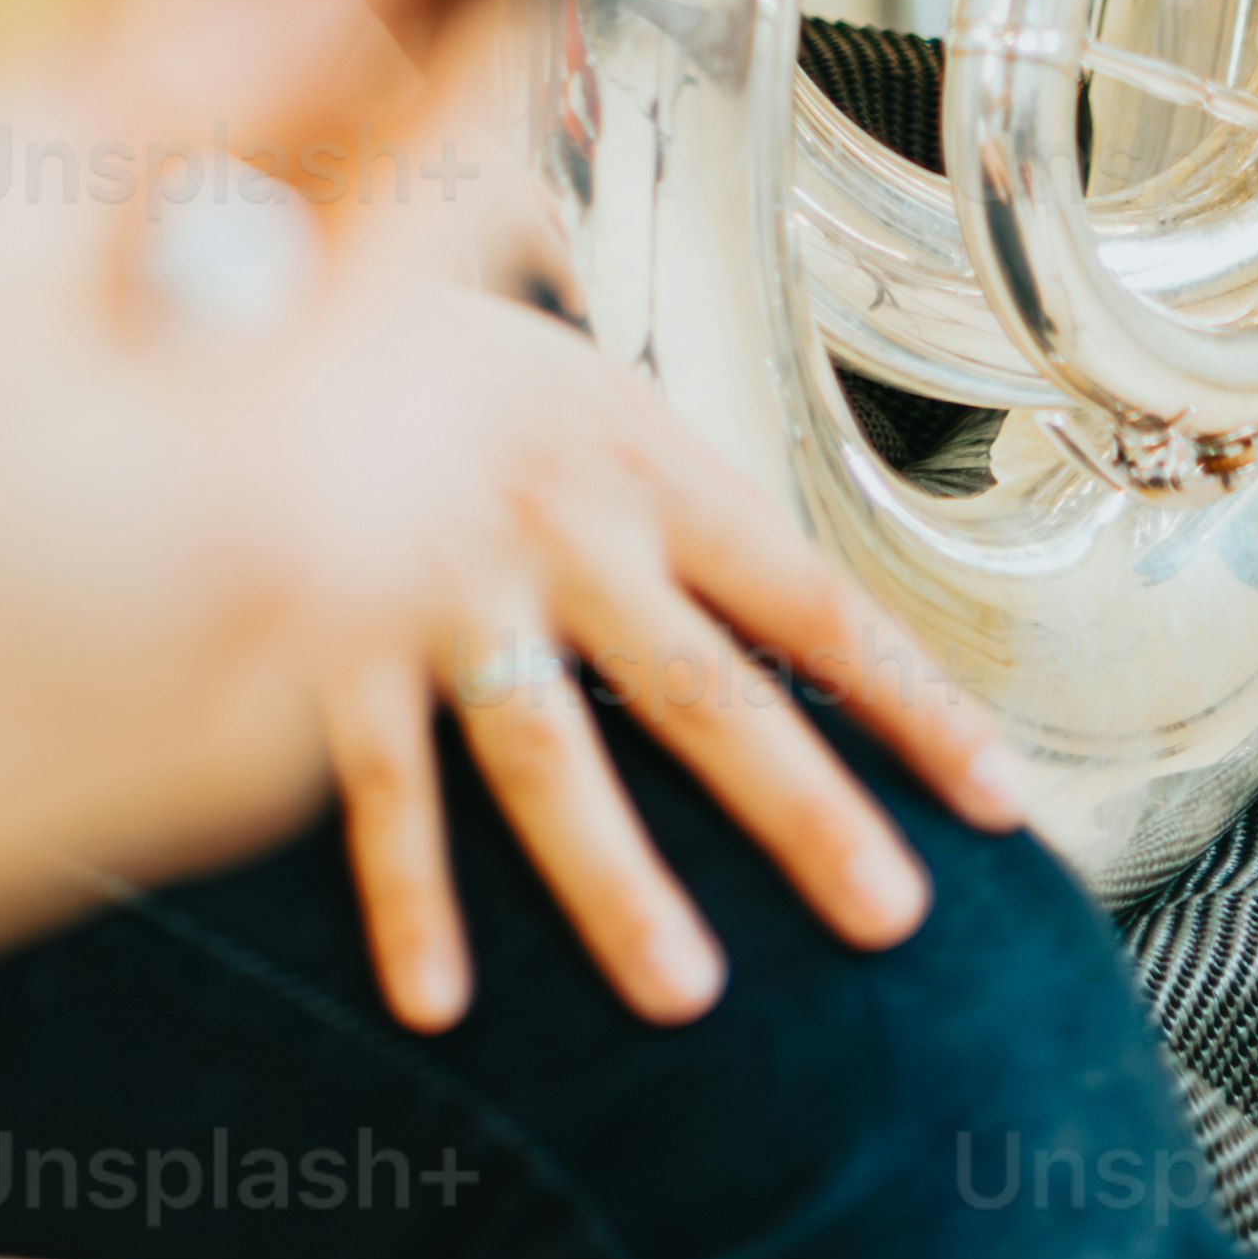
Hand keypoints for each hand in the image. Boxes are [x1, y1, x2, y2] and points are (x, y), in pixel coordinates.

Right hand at [0, 0, 521, 1092]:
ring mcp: (205, 726)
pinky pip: (207, 527)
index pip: (474, 194)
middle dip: (344, 151)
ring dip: (235, 274)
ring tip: (83, 162)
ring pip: (295, 426)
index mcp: (305, 502)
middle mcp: (301, 637)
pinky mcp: (104, 757)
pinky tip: (5, 338)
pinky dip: (161, 399)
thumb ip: (160, 67)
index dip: (471, 19)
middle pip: (403, 321)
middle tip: (254, 12)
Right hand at [321, 293, 1024, 1032]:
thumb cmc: (441, 340)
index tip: (1001, 799)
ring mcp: (444, 582)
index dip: (909, 696)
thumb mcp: (580, 372)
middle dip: (798, 806)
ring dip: (614, 879)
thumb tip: (798, 602)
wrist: (256, 259)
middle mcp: (560, 527)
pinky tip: (437, 999)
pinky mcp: (332, 629)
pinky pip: (378, 781)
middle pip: (699, 686)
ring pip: (547, 753)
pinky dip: (406, 893)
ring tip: (685, 993)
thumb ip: (666, 478)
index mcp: (640, 463)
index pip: (807, 597)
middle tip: (890, 916)